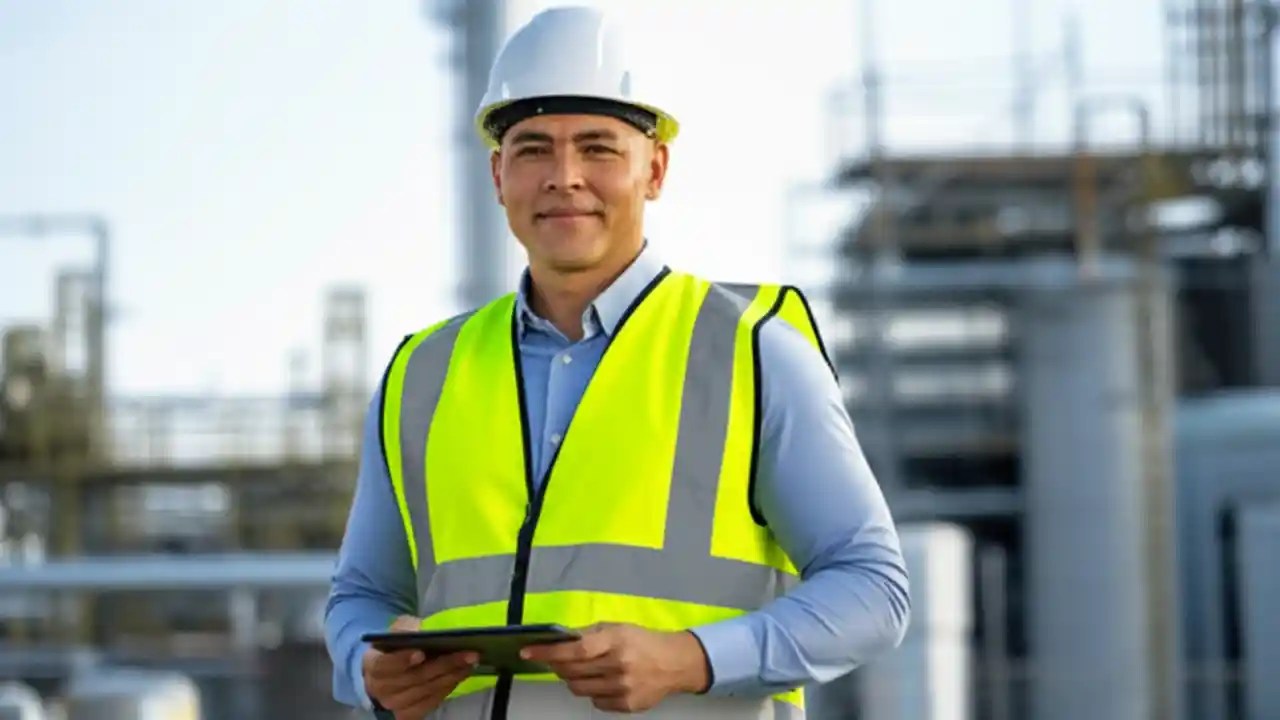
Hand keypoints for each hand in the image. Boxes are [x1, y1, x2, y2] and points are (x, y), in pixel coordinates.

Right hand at [363, 615, 477, 719]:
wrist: (387, 671)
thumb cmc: (394, 647)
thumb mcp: (396, 630)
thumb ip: (404, 627)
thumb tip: (418, 629)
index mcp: (372, 664)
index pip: (384, 665)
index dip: (402, 660)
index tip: (421, 652)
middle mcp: (379, 689)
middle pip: (413, 679)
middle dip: (443, 665)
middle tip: (468, 654)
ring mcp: (393, 704)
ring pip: (425, 692)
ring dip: (450, 677)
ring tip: (470, 663)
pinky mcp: (407, 714)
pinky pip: (430, 703)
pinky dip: (447, 689)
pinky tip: (460, 675)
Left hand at [520, 622, 709, 712]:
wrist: (676, 663)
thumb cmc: (643, 641)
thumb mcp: (618, 628)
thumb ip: (589, 634)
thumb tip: (559, 639)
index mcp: (616, 641)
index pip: (575, 649)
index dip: (549, 652)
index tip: (528, 652)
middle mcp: (619, 665)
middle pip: (572, 671)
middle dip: (558, 666)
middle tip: (555, 661)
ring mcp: (623, 688)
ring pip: (579, 689)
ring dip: (572, 680)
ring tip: (580, 671)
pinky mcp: (627, 705)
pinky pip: (595, 702)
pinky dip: (592, 692)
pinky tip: (601, 682)